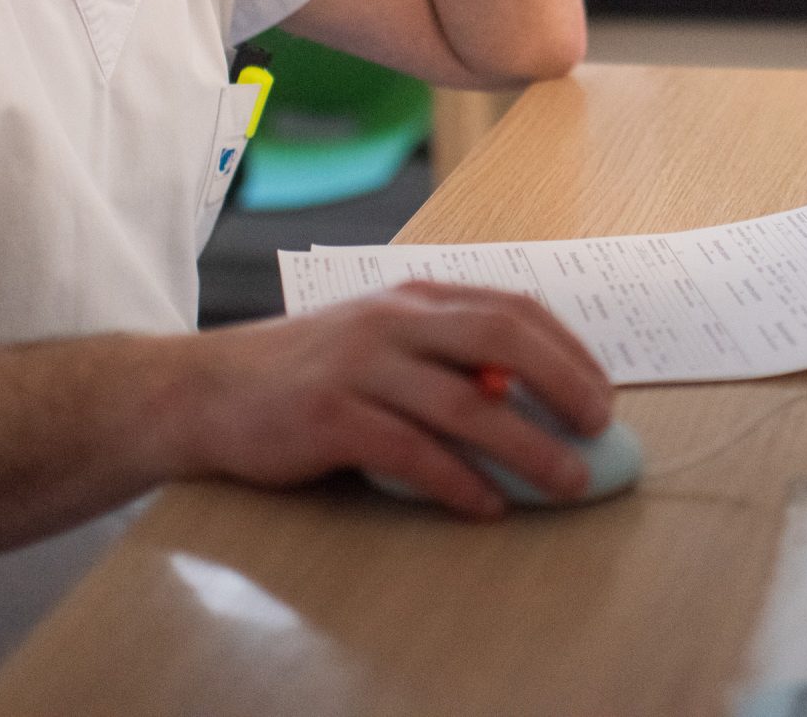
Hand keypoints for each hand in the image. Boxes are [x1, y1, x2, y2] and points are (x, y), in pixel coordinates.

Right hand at [172, 282, 611, 518]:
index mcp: (414, 298)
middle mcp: (392, 322)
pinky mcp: (329, 417)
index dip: (568, 349)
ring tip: (566, 482)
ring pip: (464, 404)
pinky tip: (489, 506)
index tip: (603, 393)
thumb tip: (525, 395)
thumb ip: (443, 357)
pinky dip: (458, 481)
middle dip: (563, 382)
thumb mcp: (379, 343)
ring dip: (526, 447)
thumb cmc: (304, 372)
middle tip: (600, 427)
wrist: (203, 391)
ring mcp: (359, 366)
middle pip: (500, 339)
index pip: (511, 308)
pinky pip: (411, 452)